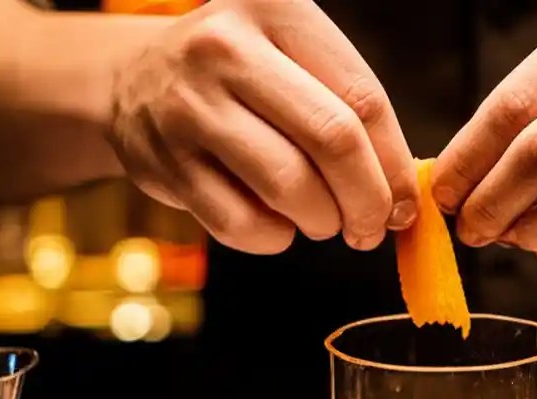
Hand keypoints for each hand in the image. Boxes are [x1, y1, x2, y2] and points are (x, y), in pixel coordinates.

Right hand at [106, 0, 417, 253]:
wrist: (132, 81)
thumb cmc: (239, 78)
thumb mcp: (292, 60)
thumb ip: (348, 110)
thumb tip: (403, 195)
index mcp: (277, 10)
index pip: (363, 99)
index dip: (395, 165)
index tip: (404, 203)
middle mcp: (227, 48)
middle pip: (332, 141)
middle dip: (367, 201)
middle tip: (371, 228)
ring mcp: (189, 106)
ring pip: (289, 186)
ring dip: (322, 222)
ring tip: (322, 222)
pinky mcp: (164, 162)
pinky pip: (242, 224)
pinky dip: (273, 238)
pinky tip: (276, 224)